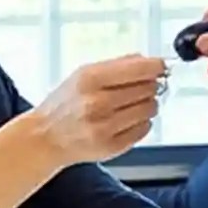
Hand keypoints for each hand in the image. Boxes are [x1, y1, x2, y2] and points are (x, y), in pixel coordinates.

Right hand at [30, 54, 164, 165]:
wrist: (46, 137)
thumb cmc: (65, 103)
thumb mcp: (83, 74)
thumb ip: (118, 64)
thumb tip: (150, 60)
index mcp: (90, 79)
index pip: (140, 69)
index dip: (157, 66)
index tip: (160, 66)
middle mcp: (97, 103)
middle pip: (149, 88)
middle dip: (150, 85)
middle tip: (141, 87)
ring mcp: (105, 127)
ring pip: (150, 109)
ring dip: (147, 105)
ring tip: (131, 104)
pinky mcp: (112, 147)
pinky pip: (144, 130)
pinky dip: (141, 123)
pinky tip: (126, 120)